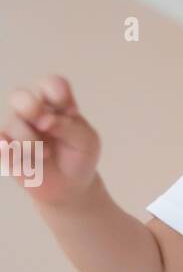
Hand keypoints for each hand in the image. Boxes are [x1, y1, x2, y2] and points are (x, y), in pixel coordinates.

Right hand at [1, 75, 100, 206]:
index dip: (58, 93)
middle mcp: (32, 112)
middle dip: (31, 108)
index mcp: (54, 103)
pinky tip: (23, 159)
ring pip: (11, 122)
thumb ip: (69, 126)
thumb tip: (45, 120)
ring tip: (45, 154)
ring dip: (30, 140)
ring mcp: (17, 129)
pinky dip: (9, 150)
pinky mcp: (6, 149)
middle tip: (46, 124)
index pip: (50, 85)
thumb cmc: (79, 156)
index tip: (71, 112)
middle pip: (19, 95)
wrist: (70, 186)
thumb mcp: (85, 141)